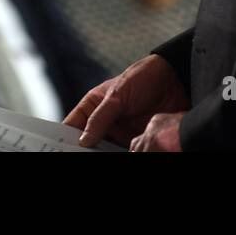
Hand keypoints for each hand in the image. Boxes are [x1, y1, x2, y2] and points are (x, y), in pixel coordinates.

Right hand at [63, 54, 189, 148]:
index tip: (59, 150)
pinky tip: (123, 156)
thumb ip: (100, 117)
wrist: (176, 81)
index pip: (72, 126)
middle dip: (84, 152)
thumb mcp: (118, 93)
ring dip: (103, 156)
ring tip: (103, 156)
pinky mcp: (136, 144)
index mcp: (93, 107)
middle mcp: (104, 123)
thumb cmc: (144, 77)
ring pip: (105, 153)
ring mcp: (120, 135)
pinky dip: (122, 157)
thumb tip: (83, 140)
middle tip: (82, 156)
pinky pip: (125, 155)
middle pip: (87, 145)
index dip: (63, 139)